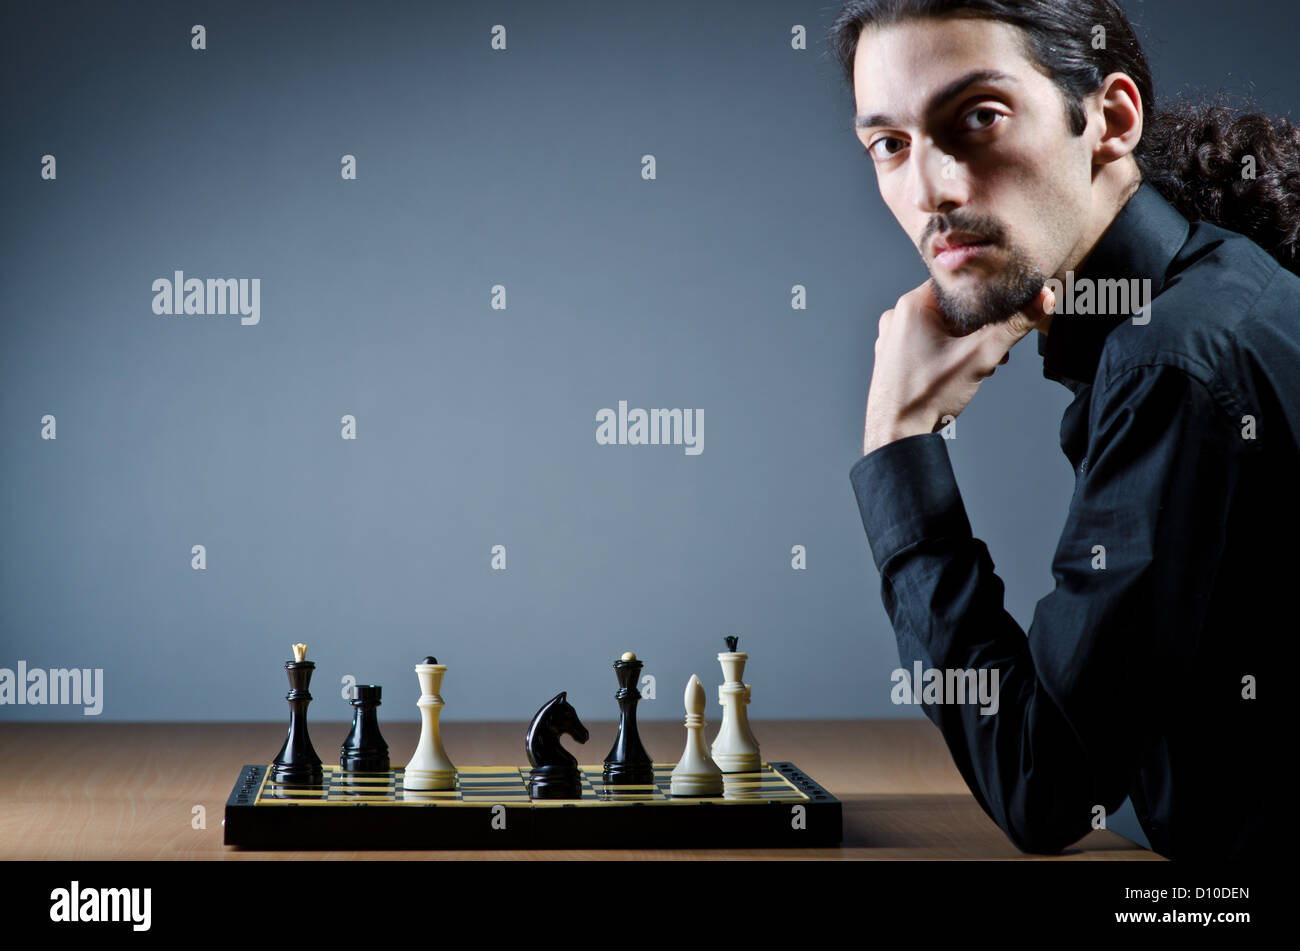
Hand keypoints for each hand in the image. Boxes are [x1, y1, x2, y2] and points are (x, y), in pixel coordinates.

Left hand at [862, 281, 1054, 455]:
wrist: (896, 435)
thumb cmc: (927, 396)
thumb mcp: (980, 357)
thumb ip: (1013, 326)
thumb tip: (1042, 299)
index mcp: (911, 306)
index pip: (956, 284)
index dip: (983, 297)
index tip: (1000, 312)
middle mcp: (896, 317)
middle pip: (950, 308)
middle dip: (977, 328)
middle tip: (992, 349)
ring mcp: (891, 338)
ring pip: (940, 328)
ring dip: (964, 343)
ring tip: (977, 365)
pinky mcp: (892, 358)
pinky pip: (926, 344)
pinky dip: (946, 353)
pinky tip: (958, 372)